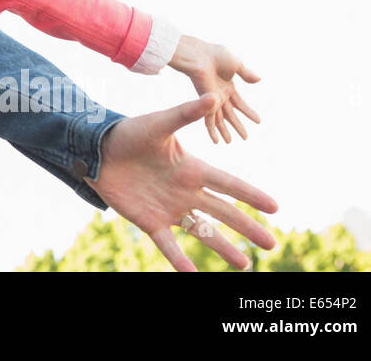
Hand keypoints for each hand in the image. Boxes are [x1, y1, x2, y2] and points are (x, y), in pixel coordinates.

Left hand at [87, 93, 277, 271]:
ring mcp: (170, 208)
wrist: (96, 151)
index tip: (275, 207)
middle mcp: (186, 191)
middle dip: (247, 227)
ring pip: (203, 231)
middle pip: (223, 212)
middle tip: (271, 244)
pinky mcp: (150, 221)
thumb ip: (185, 115)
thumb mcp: (158, 124)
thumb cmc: (129, 133)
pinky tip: (192, 274)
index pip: (228, 184)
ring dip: (223, 247)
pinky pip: (169, 244)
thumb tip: (213, 96)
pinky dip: (180, 260)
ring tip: (244, 264)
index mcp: (192, 168)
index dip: (250, 195)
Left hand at [170, 34, 260, 143]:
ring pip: (221, 119)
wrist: (200, 55)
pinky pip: (209, 120)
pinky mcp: (204, 102)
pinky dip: (212, 131)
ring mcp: (212, 99)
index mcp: (227, 86)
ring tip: (230, 142)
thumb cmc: (216, 55)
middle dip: (238, 125)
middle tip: (245, 137)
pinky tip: (216, 141)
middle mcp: (219, 95)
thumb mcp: (236, 64)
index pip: (240, 103)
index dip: (249, 112)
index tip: (258, 121)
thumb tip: (259, 80)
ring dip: (226, 131)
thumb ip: (246, 73)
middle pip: (231, 114)